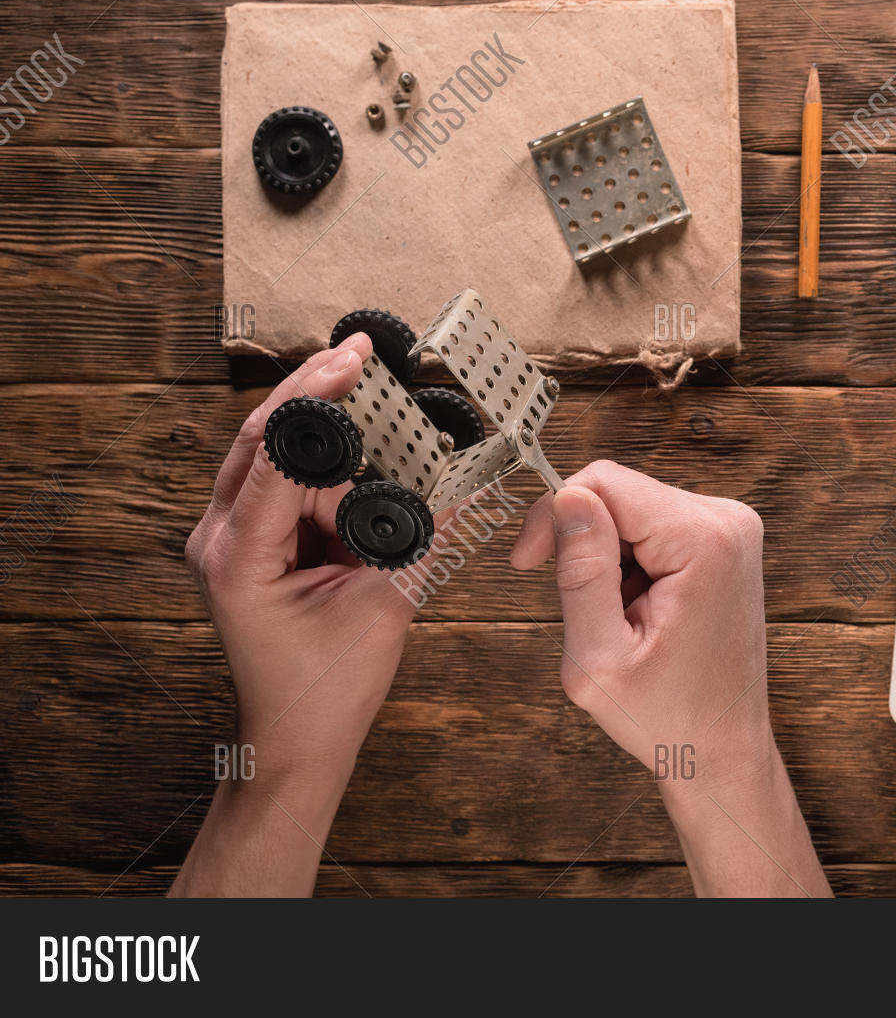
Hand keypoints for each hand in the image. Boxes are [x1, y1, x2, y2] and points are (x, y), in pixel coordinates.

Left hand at [172, 334, 421, 895]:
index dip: (313, 401)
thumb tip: (474, 491)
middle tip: (356, 353)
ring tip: (377, 426)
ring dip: (328, 441)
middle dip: (310, 395)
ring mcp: (234, 539)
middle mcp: (221, 537)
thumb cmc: (323, 689)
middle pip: (260, 439)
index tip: (349, 360)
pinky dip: (327, 469)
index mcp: (237, 554)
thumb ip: (425, 541)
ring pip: (276, 459)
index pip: (273, 456)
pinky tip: (367, 459)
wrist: (294, 742)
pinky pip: (290, 487)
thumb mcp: (383, 608)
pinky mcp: (256, 545)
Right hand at [511, 461, 830, 896]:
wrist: (722, 749)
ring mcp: (733, 528)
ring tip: (620, 616)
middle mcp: (729, 520)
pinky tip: (641, 608)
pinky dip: (632, 562)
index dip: (554, 514)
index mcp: (705, 541)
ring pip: (634, 508)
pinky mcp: (726, 541)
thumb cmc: (668, 717)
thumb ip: (582, 571)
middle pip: (620, 491)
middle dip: (585, 541)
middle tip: (581, 608)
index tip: (529, 563)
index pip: (605, 480)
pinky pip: (655, 525)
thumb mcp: (599, 657)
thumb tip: (568, 497)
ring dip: (609, 556)